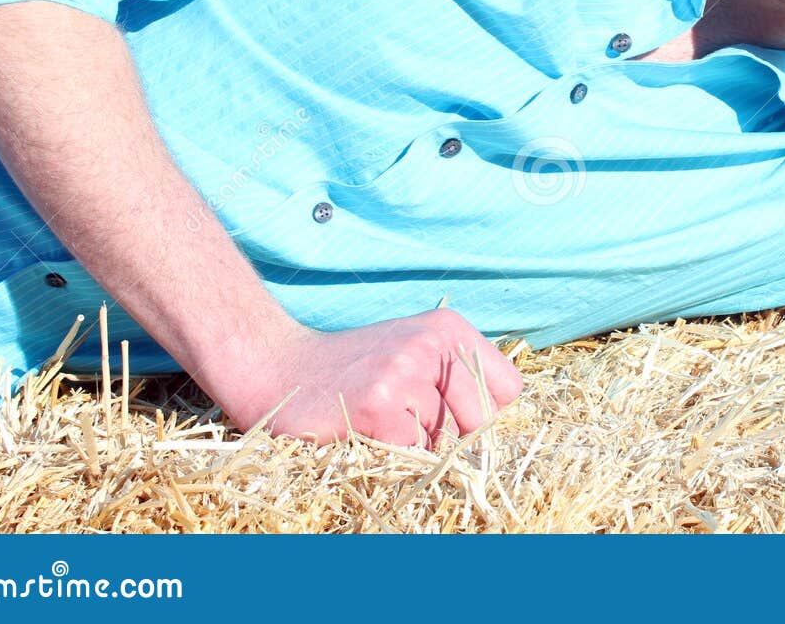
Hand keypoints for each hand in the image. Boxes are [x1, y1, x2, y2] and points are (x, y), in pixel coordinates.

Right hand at [215, 307, 525, 449]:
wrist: (275, 367)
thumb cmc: (351, 370)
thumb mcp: (413, 351)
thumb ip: (459, 378)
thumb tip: (499, 428)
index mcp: (448, 328)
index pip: (509, 388)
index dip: (485, 413)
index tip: (457, 419)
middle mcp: (430, 344)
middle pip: (482, 420)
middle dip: (453, 437)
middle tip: (410, 427)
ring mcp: (404, 372)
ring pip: (444, 440)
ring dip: (416, 446)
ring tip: (380, 425)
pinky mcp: (377, 404)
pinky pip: (411, 452)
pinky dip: (390, 455)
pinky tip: (363, 433)